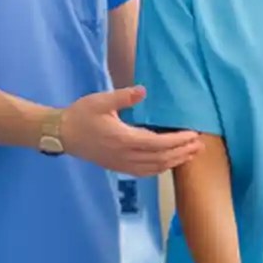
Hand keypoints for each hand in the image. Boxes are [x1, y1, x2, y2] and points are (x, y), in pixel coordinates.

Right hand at [60, 86, 203, 175]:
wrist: (62, 135)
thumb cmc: (81, 115)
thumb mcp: (101, 100)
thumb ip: (123, 97)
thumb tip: (143, 90)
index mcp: (124, 139)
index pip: (158, 143)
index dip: (178, 141)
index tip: (193, 135)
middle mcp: (126, 156)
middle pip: (161, 159)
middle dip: (182, 152)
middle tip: (201, 146)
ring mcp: (122, 164)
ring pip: (154, 168)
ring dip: (175, 162)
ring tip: (191, 155)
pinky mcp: (118, 167)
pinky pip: (145, 172)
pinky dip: (160, 169)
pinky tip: (168, 164)